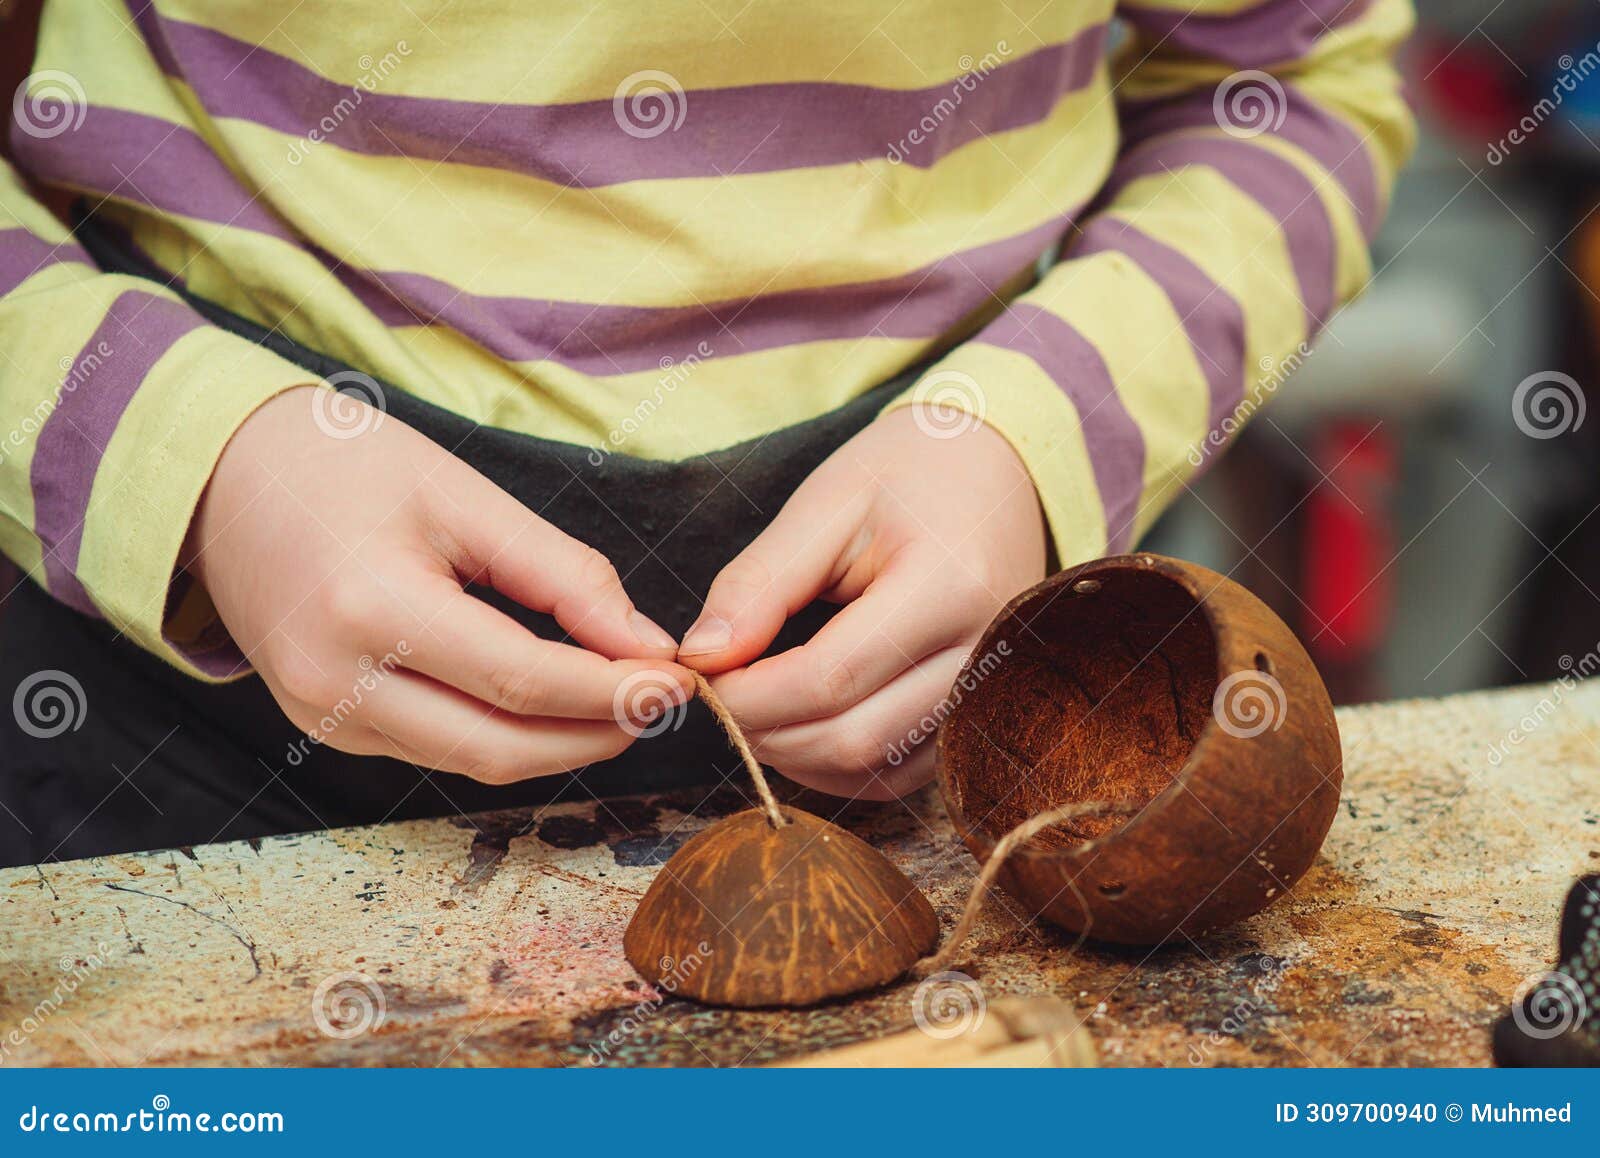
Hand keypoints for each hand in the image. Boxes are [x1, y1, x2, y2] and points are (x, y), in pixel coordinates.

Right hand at [184, 386, 691, 782]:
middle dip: (597, 733)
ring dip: (557, 744)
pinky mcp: (327, 730)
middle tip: (663, 701)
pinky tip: (551, 705)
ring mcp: (323, 718)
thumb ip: (562, 573)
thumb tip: (645, 643)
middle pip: (501, 747)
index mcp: (371, 608)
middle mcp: (336, 682)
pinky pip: (436, 751)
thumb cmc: (348, 468)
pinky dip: (504, 735)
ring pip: (470, 762)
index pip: (521, 679)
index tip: (678, 679)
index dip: (611, 690)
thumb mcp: (465, 497)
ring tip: (621, 704)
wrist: (224, 480)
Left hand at [679, 405, 1046, 799]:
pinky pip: (900, 776)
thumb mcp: (825, 505)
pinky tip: (802, 725)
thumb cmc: (908, 474)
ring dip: (798, 756)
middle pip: (852, 739)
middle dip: (766, 731)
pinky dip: (838, 767)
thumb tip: (702, 657)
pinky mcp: (977, 717)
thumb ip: (760, 582)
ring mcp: (988, 694)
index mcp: (946, 586)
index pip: (828, 678)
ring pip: (874, 771)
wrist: (997, 474)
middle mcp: (982, 654)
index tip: (702, 674)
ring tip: (757, 706)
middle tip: (721, 694)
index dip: (750, 693)